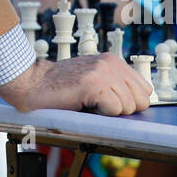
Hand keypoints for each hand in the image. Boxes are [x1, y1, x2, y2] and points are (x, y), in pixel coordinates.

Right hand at [0, 54, 153, 114]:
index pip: (145, 90)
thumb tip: (139, 106)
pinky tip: (83, 104)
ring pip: (128, 107)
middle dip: (123, 110)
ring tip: (88, 104)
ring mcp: (102, 72)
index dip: (130, 104)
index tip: (112, 106)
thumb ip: (115, 86)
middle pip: (141, 101)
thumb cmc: (59, 87)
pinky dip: (100, 115)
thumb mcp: (92, 79)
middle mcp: (110, 63)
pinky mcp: (93, 84)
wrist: (31, 84)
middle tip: (99, 106)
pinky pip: (113, 110)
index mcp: (112, 61)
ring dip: (108, 113)